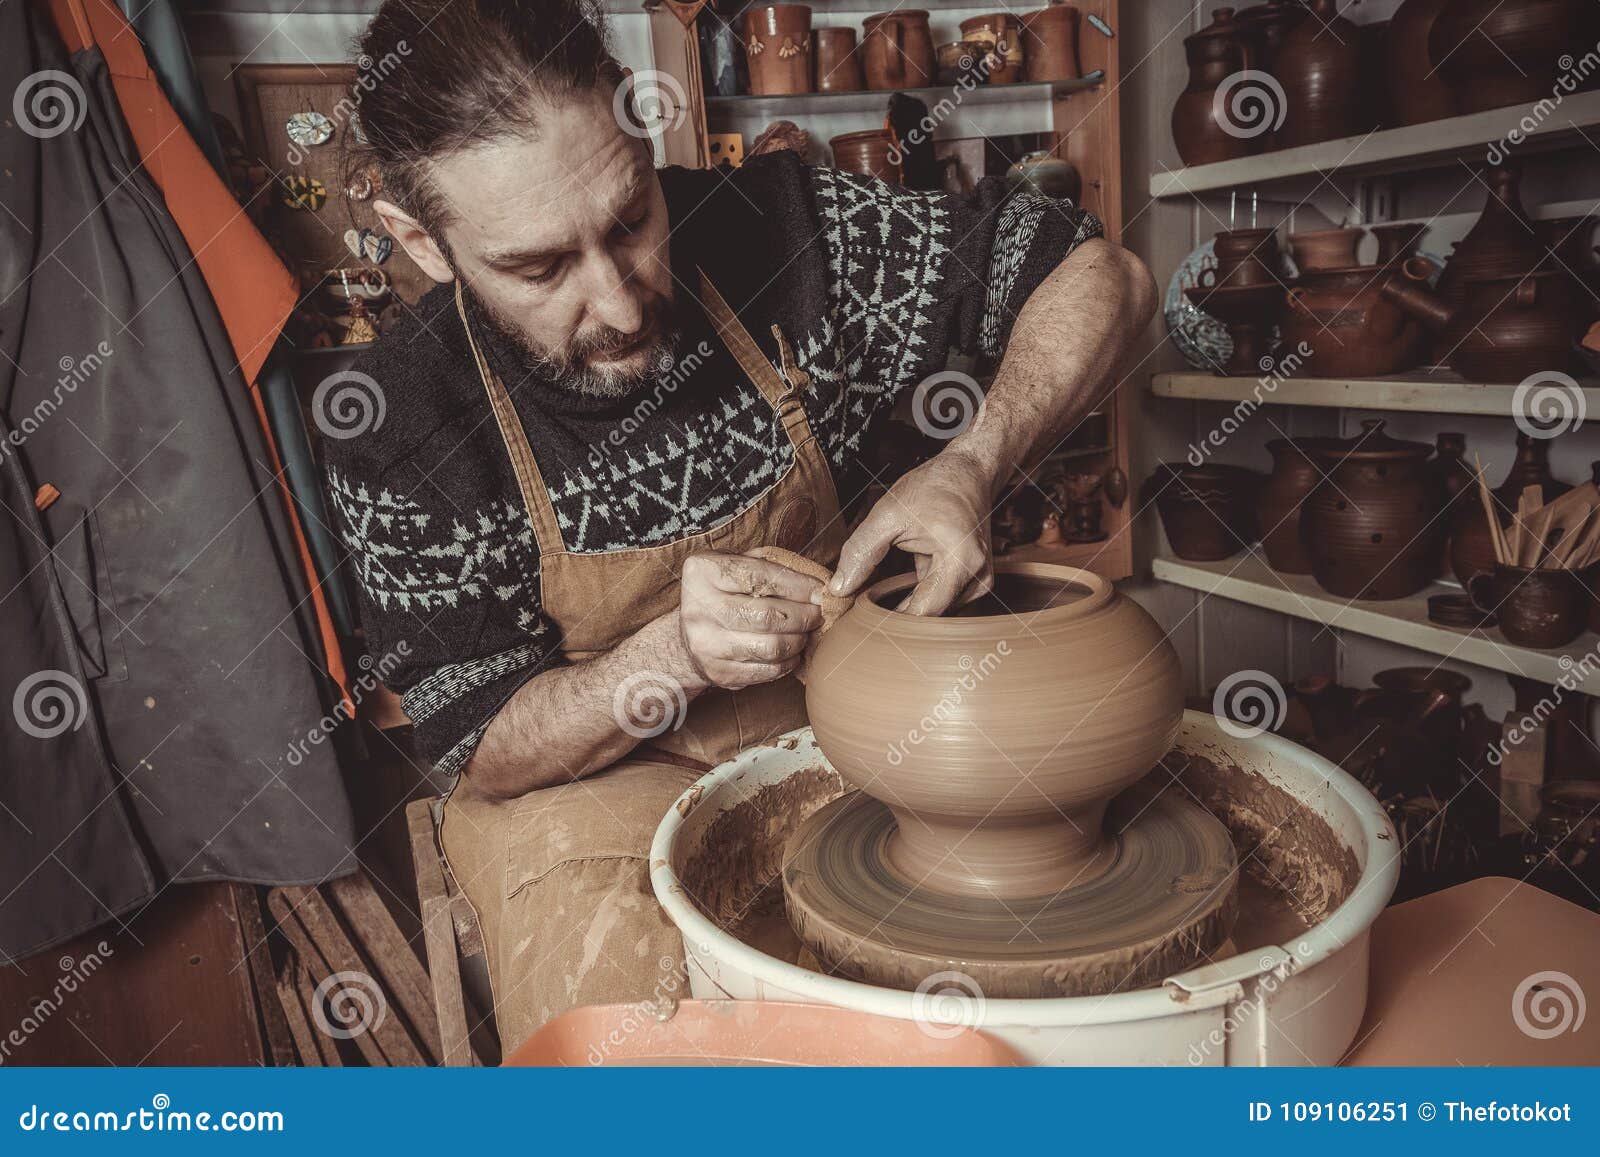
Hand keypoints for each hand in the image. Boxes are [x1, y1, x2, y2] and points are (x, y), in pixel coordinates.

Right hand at [677, 552, 823, 688]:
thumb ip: (769, 564)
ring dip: (798, 640)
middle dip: (803, 615)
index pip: (760, 577)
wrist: (688, 637)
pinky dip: (788, 662)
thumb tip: (817, 583)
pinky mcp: (718, 673)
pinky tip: (792, 652)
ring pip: (771, 647)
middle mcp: (699, 609)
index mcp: (703, 573)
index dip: (797, 584)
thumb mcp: (734, 566)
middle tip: (818, 614)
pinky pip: (767, 671)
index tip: (820, 590)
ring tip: (805, 633)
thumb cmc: (723, 594)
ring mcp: (706, 645)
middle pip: (768, 615)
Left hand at [831, 450, 995, 614]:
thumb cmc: (934, 487)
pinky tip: (896, 590)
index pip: (923, 613)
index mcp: (961, 561)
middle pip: (930, 617)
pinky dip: (917, 597)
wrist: (968, 472)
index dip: (889, 623)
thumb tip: (839, 589)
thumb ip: (861, 552)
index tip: (860, 623)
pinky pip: (940, 601)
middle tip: (859, 612)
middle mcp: (978, 578)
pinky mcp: (973, 582)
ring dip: (906, 608)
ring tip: (876, 598)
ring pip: (934, 612)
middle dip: (895, 618)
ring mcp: (980, 582)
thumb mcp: (888, 514)